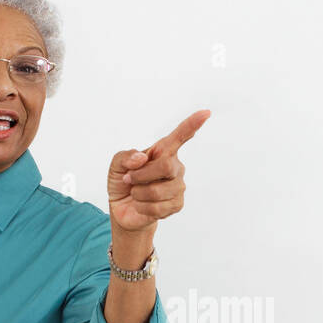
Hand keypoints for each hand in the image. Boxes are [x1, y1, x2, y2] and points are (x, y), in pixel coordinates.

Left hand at [107, 109, 209, 232]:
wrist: (123, 209)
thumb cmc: (123, 183)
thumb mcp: (116, 165)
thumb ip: (124, 157)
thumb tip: (142, 158)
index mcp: (163, 151)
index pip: (180, 136)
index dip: (193, 124)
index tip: (206, 113)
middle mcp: (175, 166)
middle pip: (166, 166)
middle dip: (141, 175)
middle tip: (129, 179)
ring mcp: (178, 186)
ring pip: (158, 190)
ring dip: (138, 193)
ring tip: (136, 193)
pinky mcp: (177, 204)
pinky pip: (157, 208)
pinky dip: (142, 207)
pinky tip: (142, 205)